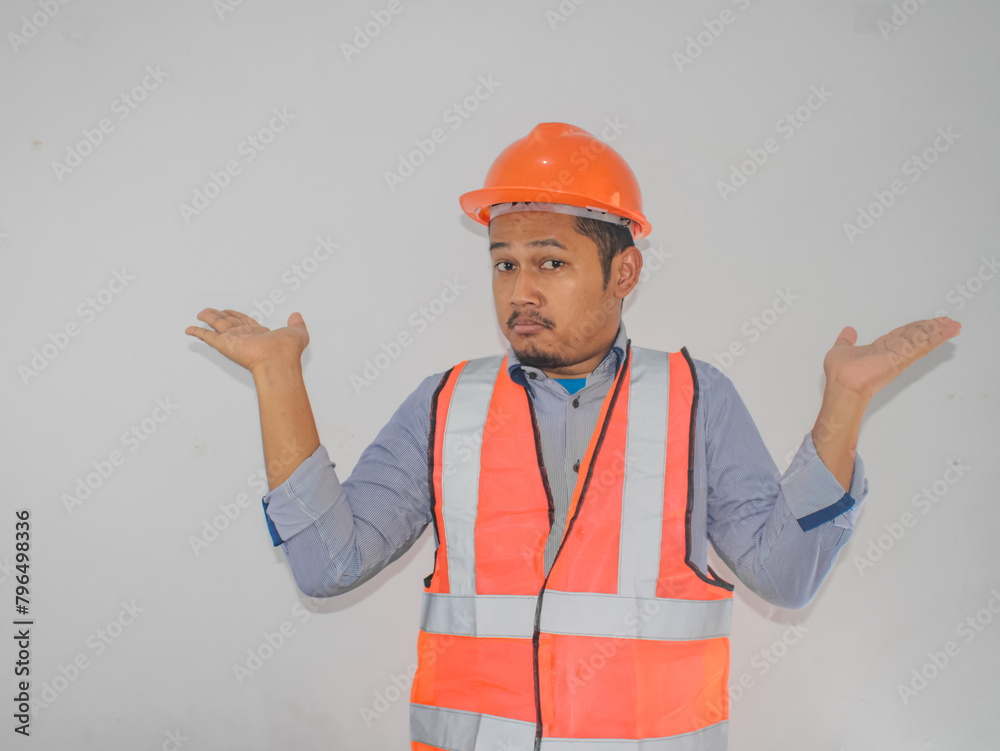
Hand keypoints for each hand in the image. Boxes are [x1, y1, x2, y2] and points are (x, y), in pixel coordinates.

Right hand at [185, 308, 309, 374]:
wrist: (278, 360)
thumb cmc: (287, 351)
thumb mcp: (298, 332)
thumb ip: (298, 323)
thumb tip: (297, 316)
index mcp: (259, 333)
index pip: (244, 321)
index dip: (235, 315)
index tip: (228, 311)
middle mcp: (245, 336)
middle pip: (228, 322)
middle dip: (219, 315)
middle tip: (209, 311)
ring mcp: (233, 340)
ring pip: (217, 324)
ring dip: (208, 318)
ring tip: (200, 313)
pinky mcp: (224, 345)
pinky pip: (207, 336)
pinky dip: (197, 332)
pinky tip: (190, 329)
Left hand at [821, 316, 961, 400]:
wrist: (843, 384)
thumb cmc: (840, 374)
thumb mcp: (841, 350)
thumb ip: (846, 341)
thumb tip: (848, 331)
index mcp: (881, 349)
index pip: (903, 336)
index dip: (916, 328)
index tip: (928, 323)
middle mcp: (893, 353)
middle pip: (917, 336)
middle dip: (932, 329)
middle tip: (948, 321)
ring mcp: (900, 356)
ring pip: (923, 340)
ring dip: (938, 331)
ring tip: (953, 324)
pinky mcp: (904, 357)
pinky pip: (922, 343)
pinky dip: (936, 336)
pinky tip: (946, 330)